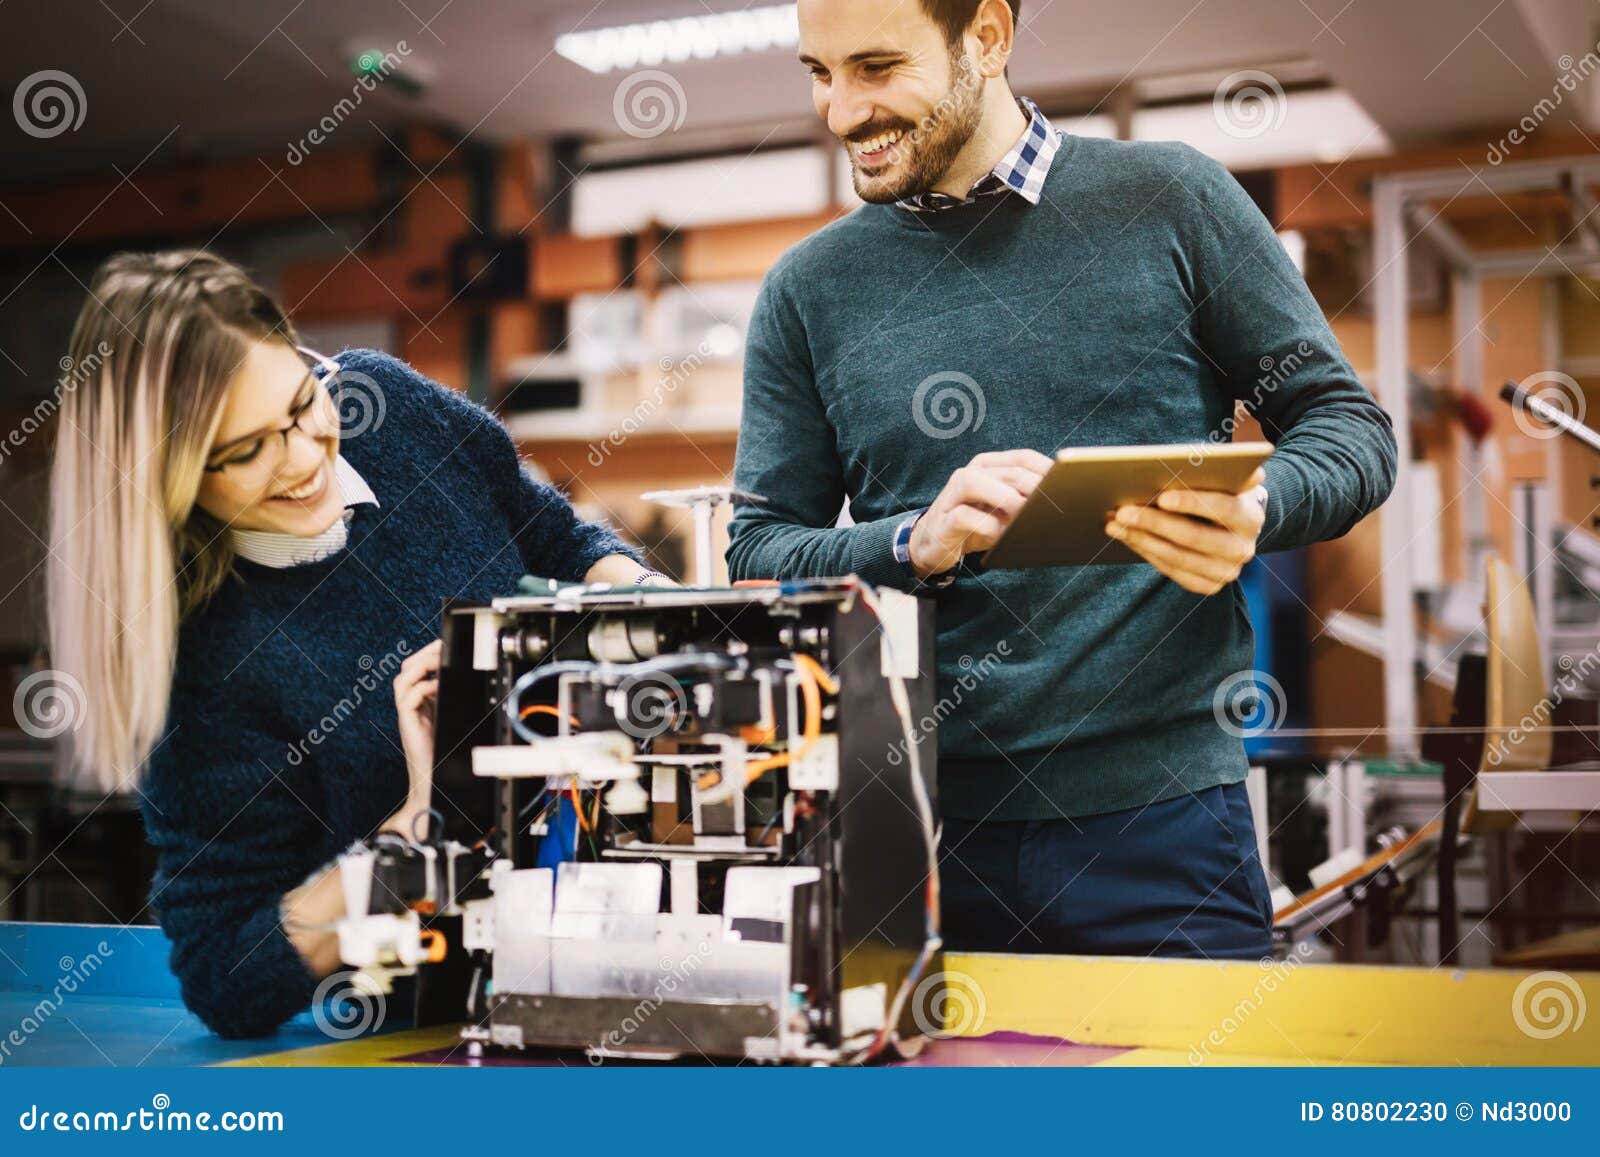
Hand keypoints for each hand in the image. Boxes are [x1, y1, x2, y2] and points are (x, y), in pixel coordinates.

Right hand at [387, 639, 441, 835]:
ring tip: (438, 660)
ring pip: (403, 679)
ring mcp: (408, 715)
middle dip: (424, 654)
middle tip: (442, 646)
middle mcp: (413, 707)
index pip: (420, 670)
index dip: (430, 654)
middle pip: (408, 669)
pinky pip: (408, 698)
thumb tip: (473, 681)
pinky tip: (438, 687)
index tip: (446, 643)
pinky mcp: (408, 725)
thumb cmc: (447, 757)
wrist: (436, 784)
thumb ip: (458, 702)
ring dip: (421, 666)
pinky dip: (423, 687)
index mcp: (424, 703)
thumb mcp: (457, 722)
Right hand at [908, 450, 1054, 577]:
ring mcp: (952, 495)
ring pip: (976, 482)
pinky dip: (985, 526)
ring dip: (1006, 500)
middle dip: (1034, 490)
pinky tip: (996, 537)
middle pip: (1008, 472)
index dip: (1047, 471)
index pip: (1023, 458)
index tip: (1068, 488)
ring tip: (1023, 519)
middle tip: (1051, 510)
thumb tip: (1057, 506)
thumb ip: (1023, 502)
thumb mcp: (1002, 511)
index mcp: (988, 466)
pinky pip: (963, 517)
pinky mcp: (943, 520)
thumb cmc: (975, 524)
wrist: (934, 543)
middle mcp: (969, 474)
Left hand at [1105, 467, 1267, 595]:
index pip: (1223, 508)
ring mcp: (1226, 572)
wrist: (1232, 526)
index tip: (1163, 497)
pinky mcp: (1208, 585)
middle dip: (1155, 523)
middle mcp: (1242, 549)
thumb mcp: (1228, 478)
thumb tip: (1226, 465)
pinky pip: (1172, 571)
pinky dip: (1146, 553)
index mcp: (1251, 517)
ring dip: (1141, 540)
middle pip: (1194, 537)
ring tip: (1114, 524)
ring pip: (1177, 558)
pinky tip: (1126, 537)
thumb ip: (1228, 469)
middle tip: (1123, 511)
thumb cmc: (1222, 492)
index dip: (1193, 503)